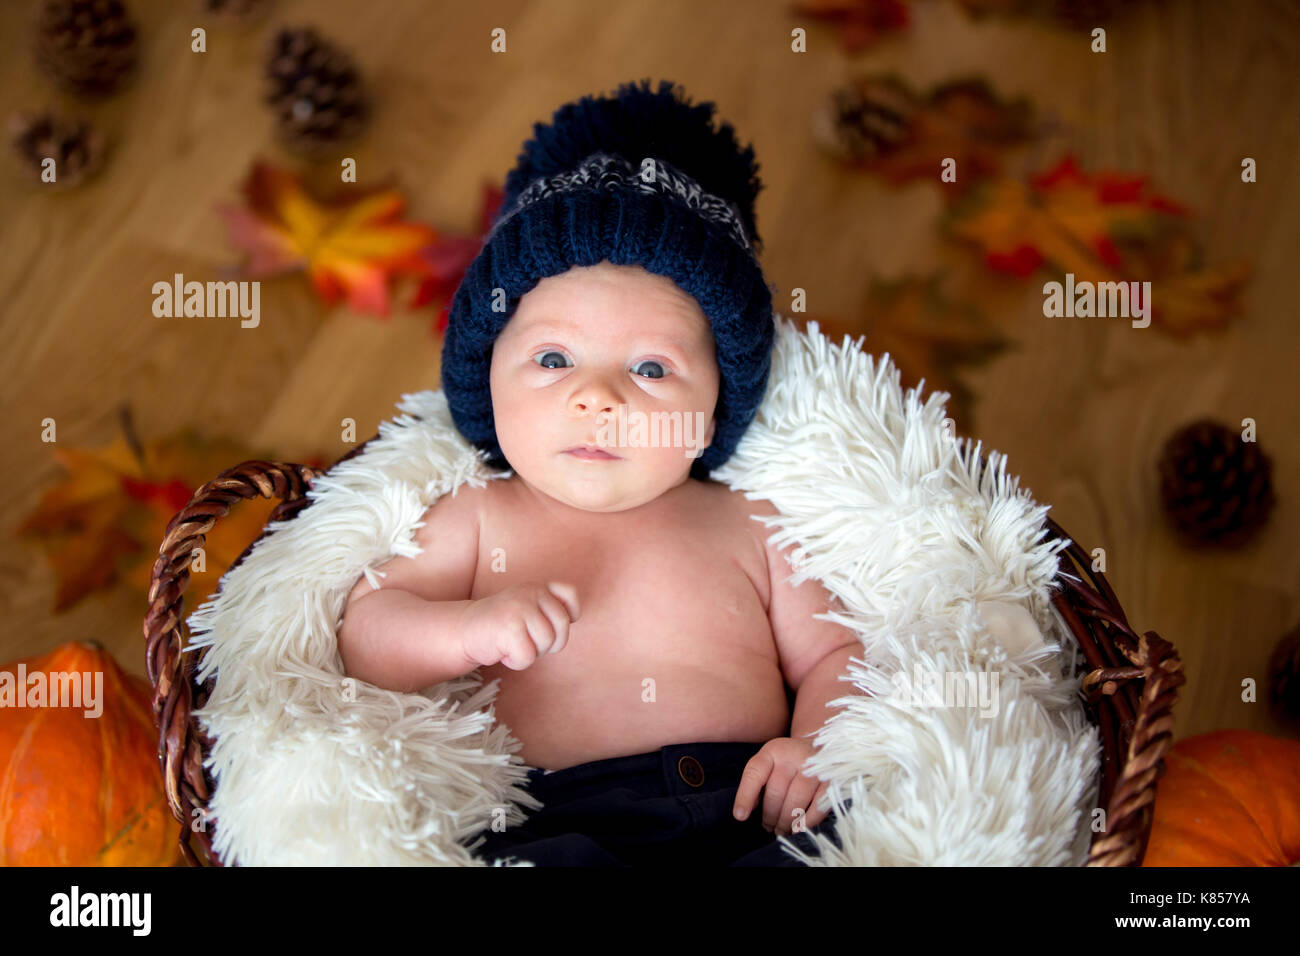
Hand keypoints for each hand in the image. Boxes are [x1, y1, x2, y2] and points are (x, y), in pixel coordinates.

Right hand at [459, 581, 579, 670]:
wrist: (465, 630)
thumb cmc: (502, 625)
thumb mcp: (527, 607)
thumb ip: (549, 609)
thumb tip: (572, 619)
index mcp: (537, 587)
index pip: (570, 593)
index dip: (569, 615)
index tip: (551, 625)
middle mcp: (530, 592)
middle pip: (562, 626)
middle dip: (549, 643)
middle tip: (528, 642)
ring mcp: (520, 608)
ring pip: (546, 643)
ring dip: (531, 653)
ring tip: (513, 644)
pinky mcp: (509, 628)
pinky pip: (528, 656)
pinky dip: (516, 661)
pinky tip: (503, 651)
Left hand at [733, 737, 830, 837]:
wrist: (823, 749)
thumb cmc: (790, 762)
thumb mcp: (770, 762)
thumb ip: (756, 782)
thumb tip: (744, 811)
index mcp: (775, 750)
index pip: (755, 772)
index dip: (745, 796)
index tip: (740, 816)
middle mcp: (794, 756)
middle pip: (776, 792)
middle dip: (770, 815)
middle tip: (768, 827)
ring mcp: (815, 768)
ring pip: (796, 801)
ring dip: (786, 821)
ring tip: (781, 830)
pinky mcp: (832, 781)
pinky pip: (817, 807)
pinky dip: (806, 821)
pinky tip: (798, 827)